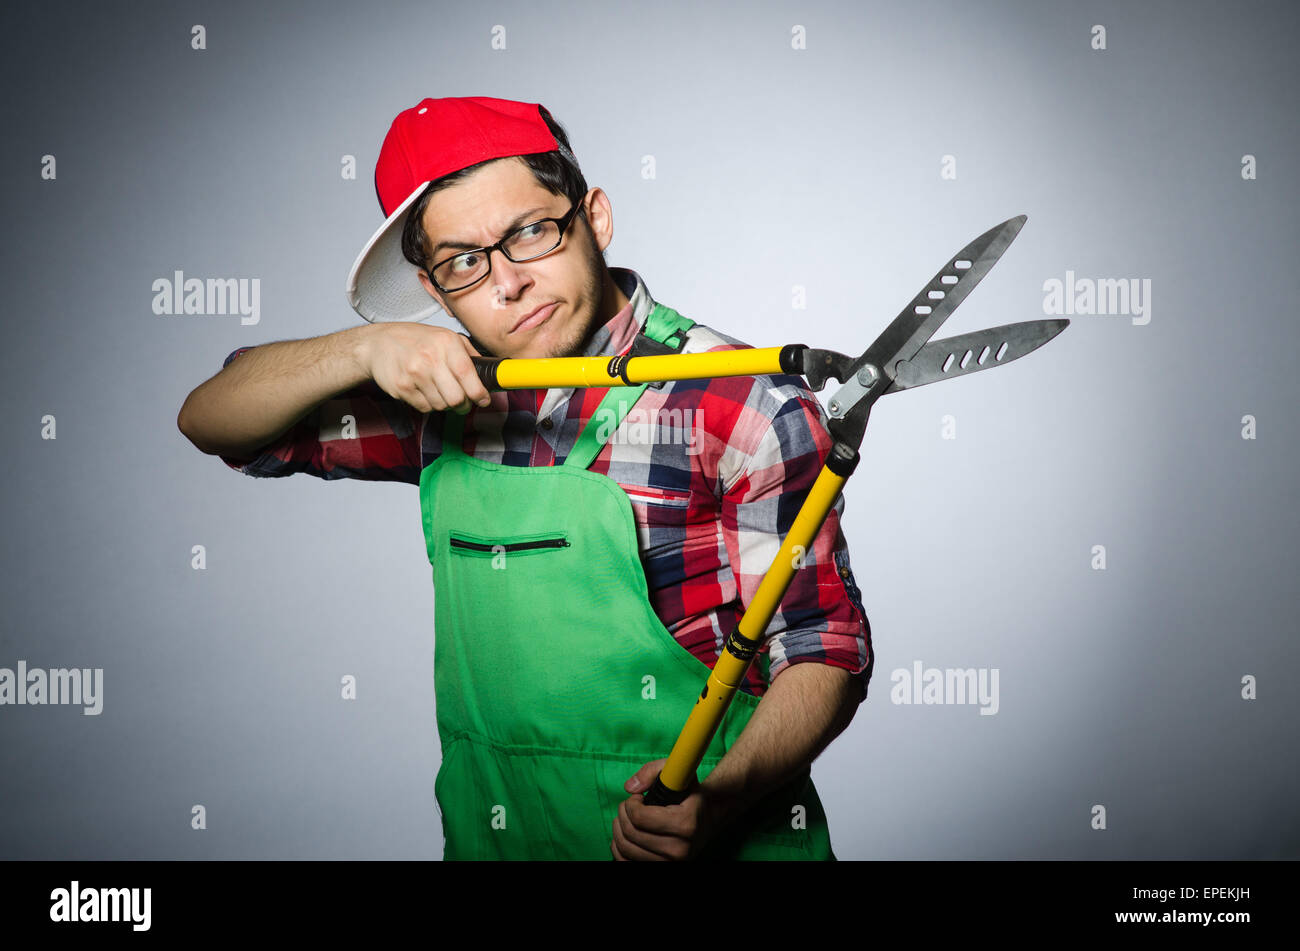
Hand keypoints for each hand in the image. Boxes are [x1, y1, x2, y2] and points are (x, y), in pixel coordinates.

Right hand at [357, 323, 491, 414]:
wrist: (377, 343)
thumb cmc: (414, 340)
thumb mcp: (444, 336)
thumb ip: (468, 352)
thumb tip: (489, 372)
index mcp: (446, 343)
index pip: (469, 376)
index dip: (480, 394)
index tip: (483, 400)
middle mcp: (431, 358)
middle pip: (457, 398)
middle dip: (464, 405)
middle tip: (463, 403)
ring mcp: (414, 374)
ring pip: (441, 406)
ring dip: (445, 405)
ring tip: (441, 393)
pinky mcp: (402, 388)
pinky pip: (425, 408)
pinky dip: (429, 404)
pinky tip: (424, 392)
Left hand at [610, 759, 722, 860]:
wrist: (707, 819)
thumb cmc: (689, 794)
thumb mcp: (677, 773)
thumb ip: (651, 771)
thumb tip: (630, 787)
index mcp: (685, 823)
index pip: (640, 817)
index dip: (631, 803)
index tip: (637, 797)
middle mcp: (679, 848)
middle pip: (631, 833)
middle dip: (623, 814)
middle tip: (629, 805)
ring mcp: (671, 863)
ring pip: (626, 849)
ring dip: (618, 829)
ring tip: (626, 818)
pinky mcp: (663, 868)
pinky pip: (627, 862)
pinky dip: (619, 848)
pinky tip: (624, 835)